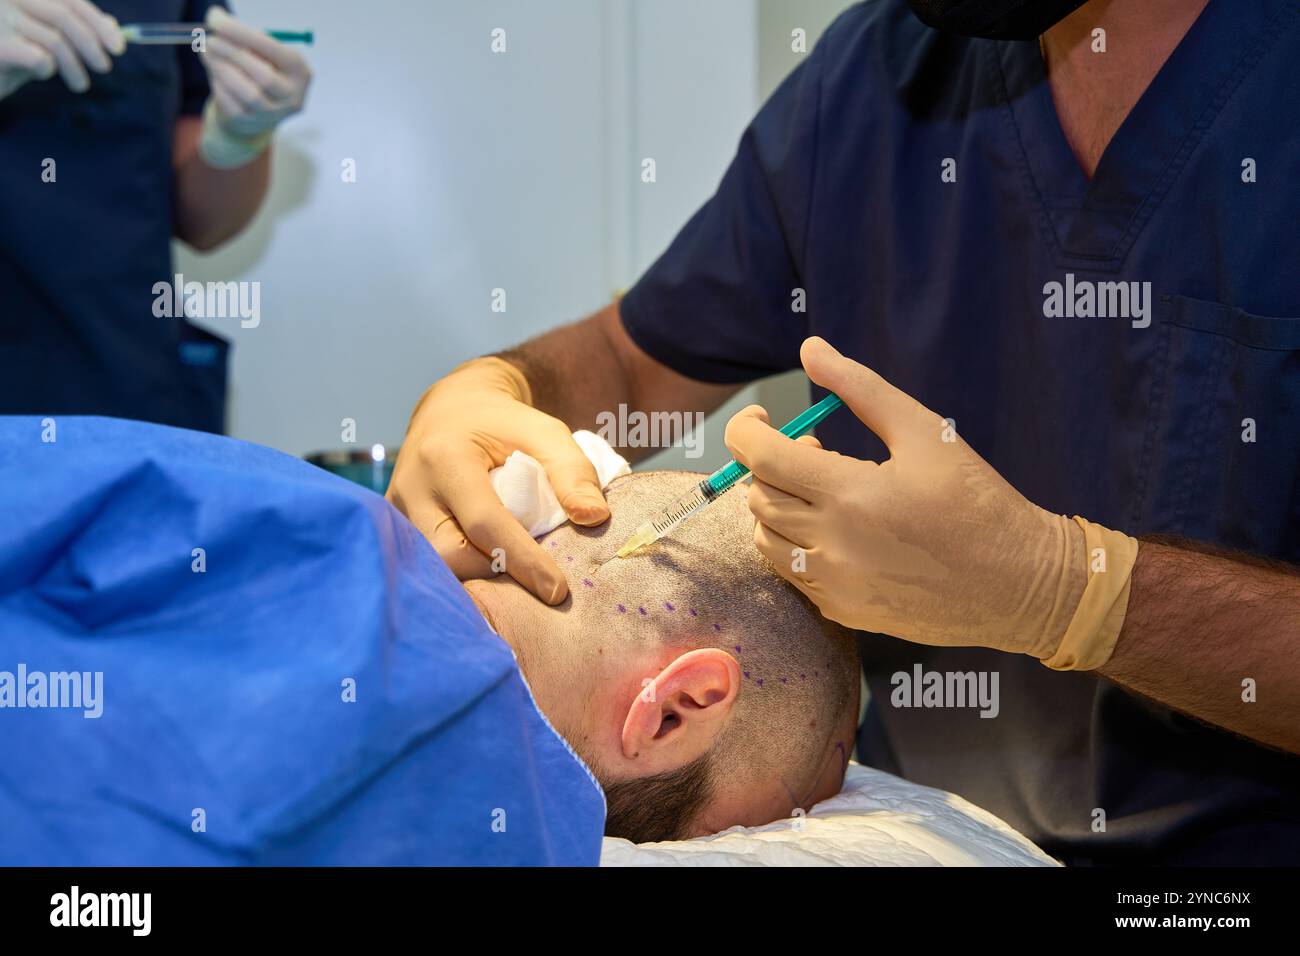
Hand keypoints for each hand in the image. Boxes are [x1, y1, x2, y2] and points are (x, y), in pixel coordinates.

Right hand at [0, 0, 122, 100]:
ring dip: (75, 67)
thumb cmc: (6, 57)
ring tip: (80, 84)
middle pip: (65, 17)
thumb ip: (71, 30)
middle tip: (104, 67)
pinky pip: (40, 58)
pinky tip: (39, 74)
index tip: (119, 46)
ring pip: (56, 40)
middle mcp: (8, 0)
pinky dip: (48, 70)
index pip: (68, 0)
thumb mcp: (41, 39)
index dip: (97, 22)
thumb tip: (112, 25)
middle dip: (92, 45)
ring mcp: (0, 18)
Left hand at [197, 6, 309, 165]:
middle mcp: (292, 97)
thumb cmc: (259, 69)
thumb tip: (220, 26)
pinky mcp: (251, 124)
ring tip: (207, 53)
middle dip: (233, 54)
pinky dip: (219, 84)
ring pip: (248, 93)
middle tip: (210, 40)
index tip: (218, 22)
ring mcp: (273, 115)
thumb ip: (249, 41)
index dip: (245, 35)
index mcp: (300, 72)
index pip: (275, 51)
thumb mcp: (263, 53)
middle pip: (265, 76)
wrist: (257, 110)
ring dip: (222, 69)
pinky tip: (215, 73)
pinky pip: (232, 104)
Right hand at [386, 357, 609, 604]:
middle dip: (495, 574)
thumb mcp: (543, 431)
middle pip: (449, 555)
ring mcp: (396, 510)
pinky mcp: (396, 527)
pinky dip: (462, 572)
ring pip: (435, 567)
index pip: (484, 522)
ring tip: (514, 572)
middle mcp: (411, 486)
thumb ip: (572, 470)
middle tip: (535, 578)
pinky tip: (488, 569)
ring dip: (478, 577)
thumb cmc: (503, 423)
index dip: (523, 560)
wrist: (452, 410)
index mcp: (446, 457)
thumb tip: (594, 518)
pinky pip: (427, 564)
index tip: (557, 590)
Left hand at [725, 337, 1136, 667]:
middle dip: (770, 465)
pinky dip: (796, 544)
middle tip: (811, 448)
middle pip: (759, 496)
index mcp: (849, 494)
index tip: (760, 419)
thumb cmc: (976, 500)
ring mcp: (833, 585)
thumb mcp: (925, 431)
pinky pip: (792, 574)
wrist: (1020, 584)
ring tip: (822, 490)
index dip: (746, 431)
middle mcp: (831, 545)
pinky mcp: (842, 611)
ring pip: (766, 540)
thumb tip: (810, 348)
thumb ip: (859, 387)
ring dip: (777, 506)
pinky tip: (837, 530)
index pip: (761, 458)